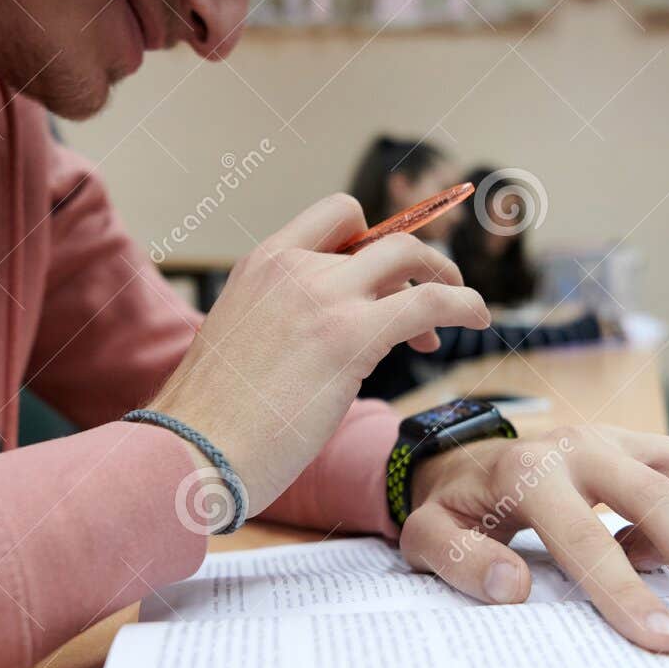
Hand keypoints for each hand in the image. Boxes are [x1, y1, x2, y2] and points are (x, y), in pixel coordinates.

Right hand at [149, 193, 488, 514]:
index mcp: (262, 263)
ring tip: (463, 312)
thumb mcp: (241, 340)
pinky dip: (465, 304)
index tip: (386, 275)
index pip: (336, 216)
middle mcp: (294, 266)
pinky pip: (430, 301)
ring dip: (446, 279)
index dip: (373, 239)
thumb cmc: (211, 419)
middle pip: (381, 236)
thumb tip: (322, 344)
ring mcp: (323, 296)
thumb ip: (282, 322)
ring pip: (411, 258)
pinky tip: (477, 321)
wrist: (190, 450)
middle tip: (431, 298)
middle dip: (417, 262)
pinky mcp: (351, 336)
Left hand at [398, 425, 668, 651]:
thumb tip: (512, 589)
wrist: (464, 461)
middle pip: (659, 499)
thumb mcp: (428, 539)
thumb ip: (458, 562)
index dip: (626, 592)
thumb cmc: (454, 510)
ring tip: (657, 579)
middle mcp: (577, 446)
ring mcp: (612, 436)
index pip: (586, 539)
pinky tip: (646, 548)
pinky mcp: (636, 440)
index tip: (666, 640)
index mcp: (524, 474)